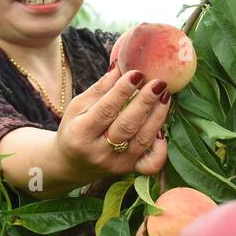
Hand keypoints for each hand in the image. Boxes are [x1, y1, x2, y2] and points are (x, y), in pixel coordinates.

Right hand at [55, 66, 170, 181]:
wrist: (71, 164)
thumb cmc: (75, 129)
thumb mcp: (79, 107)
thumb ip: (101, 88)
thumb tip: (121, 65)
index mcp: (80, 134)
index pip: (105, 110)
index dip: (122, 91)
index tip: (137, 74)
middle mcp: (98, 152)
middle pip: (126, 126)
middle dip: (145, 102)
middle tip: (158, 83)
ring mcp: (116, 164)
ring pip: (142, 141)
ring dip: (157, 117)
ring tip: (165, 95)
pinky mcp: (129, 171)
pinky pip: (151, 164)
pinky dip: (161, 148)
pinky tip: (162, 130)